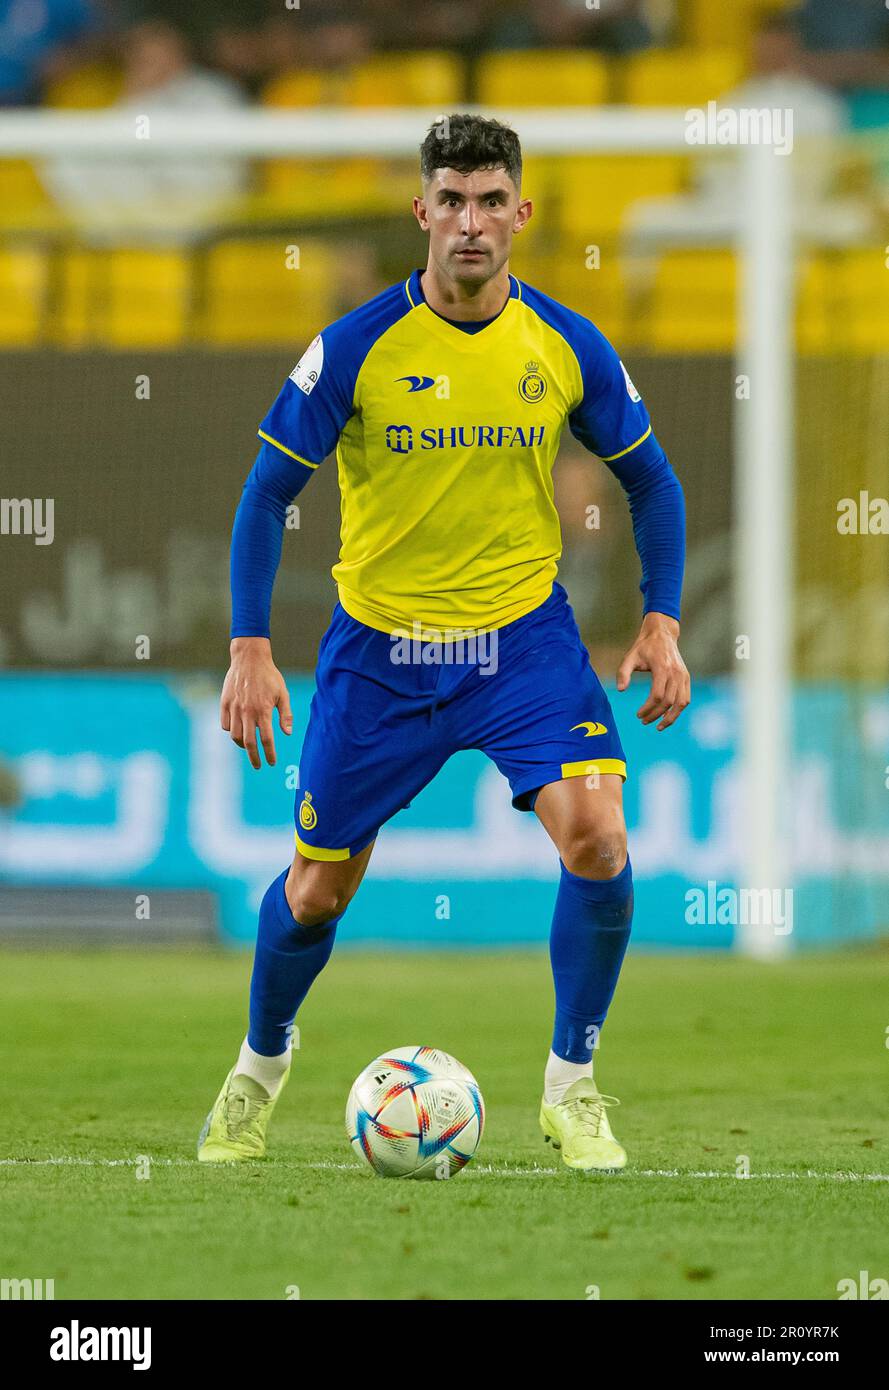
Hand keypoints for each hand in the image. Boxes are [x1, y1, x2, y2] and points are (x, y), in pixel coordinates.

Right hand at [220, 637, 292, 768]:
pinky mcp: (225, 703)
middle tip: (258, 765)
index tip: (272, 763)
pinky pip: (225, 724)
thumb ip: (286, 714)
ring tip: (249, 748)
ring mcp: (234, 708)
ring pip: (235, 735)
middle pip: (249, 742)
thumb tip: (288, 733)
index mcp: (263, 710)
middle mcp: (247, 712)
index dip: (269, 754)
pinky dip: (231, 731)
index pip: (266, 740)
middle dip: (254, 758)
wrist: (249, 658)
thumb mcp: (282, 693)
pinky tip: (238, 731)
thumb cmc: (269, 675)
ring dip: (242, 745)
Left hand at [616, 612, 689, 730]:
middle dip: (656, 715)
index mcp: (662, 668)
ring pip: (681, 703)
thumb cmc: (644, 647)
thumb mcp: (629, 657)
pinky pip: (685, 698)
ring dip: (671, 717)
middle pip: (668, 702)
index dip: (648, 708)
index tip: (637, 714)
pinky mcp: (686, 677)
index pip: (657, 695)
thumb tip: (620, 690)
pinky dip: (678, 710)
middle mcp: (675, 673)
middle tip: (643, 721)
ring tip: (659, 727)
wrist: (662, 634)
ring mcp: (683, 675)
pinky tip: (668, 717)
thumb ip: (623, 673)